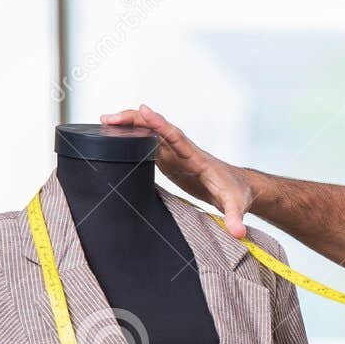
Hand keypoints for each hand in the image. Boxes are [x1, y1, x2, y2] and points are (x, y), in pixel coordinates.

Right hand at [100, 105, 259, 236]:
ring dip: (129, 127)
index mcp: (196, 158)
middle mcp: (184, 152)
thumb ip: (235, 218)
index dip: (160, 125)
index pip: (176, 137)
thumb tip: (238, 233)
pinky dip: (133, 139)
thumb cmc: (237, 193)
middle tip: (108, 118)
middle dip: (133, 120)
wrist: (240, 188)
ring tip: (104, 123)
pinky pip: (149, 146)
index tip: (144, 111)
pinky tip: (116, 137)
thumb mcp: (236, 206)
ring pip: (149, 134)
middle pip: (156, 130)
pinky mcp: (170, 163)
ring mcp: (175, 156)